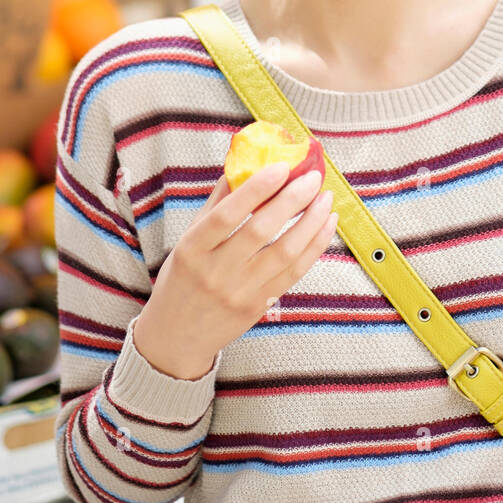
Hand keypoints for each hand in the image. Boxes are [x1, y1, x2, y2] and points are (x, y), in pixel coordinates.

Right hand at [133, 161, 337, 377]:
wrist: (176, 337)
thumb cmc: (183, 278)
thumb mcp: (188, 240)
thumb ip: (216, 203)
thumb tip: (244, 165)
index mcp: (192, 249)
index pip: (226, 215)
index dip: (255, 190)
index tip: (281, 167)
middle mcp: (215, 272)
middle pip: (260, 232)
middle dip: (292, 200)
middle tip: (313, 178)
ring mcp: (240, 292)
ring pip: (284, 253)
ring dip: (311, 222)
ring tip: (325, 199)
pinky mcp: (259, 307)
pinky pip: (294, 273)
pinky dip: (314, 246)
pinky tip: (326, 225)